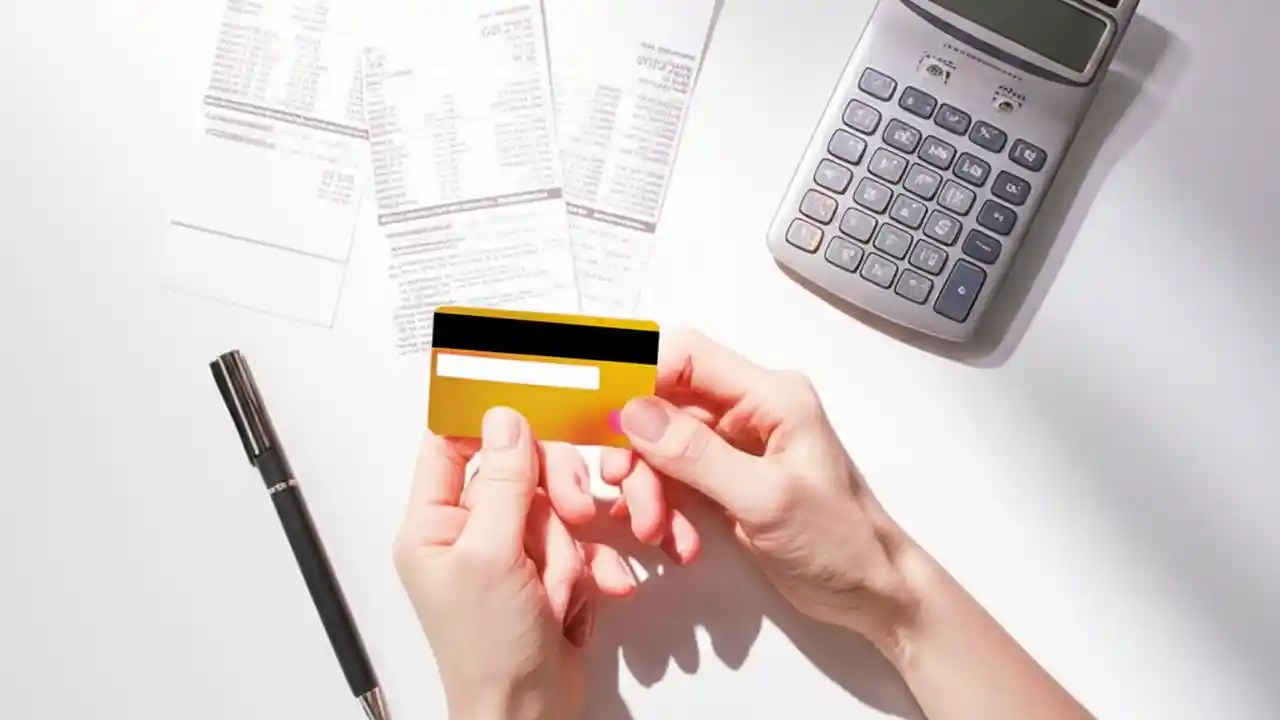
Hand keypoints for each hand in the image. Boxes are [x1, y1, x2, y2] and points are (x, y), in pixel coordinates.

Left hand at [394, 408, 636, 719]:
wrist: (529, 715)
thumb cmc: (490, 655)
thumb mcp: (491, 557)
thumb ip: (500, 482)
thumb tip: (505, 420)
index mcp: (432, 525)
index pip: (448, 444)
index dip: (485, 421)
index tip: (528, 404)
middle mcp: (468, 533)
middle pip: (517, 470)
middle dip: (552, 498)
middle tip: (573, 515)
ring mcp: (509, 552)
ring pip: (555, 507)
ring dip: (568, 547)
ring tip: (558, 586)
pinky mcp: (545, 571)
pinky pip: (578, 543)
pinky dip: (589, 568)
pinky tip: (583, 597)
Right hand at [603, 331, 918, 649]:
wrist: (872, 591)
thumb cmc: (842, 541)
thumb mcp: (765, 498)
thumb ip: (697, 455)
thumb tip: (636, 413)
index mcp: (771, 396)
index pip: (689, 356)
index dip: (640, 376)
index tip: (605, 415)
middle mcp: (751, 411)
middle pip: (665, 405)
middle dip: (640, 452)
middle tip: (630, 495)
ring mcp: (737, 446)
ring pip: (663, 446)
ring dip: (650, 487)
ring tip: (655, 530)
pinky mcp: (727, 479)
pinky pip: (675, 479)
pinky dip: (665, 508)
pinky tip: (676, 541)